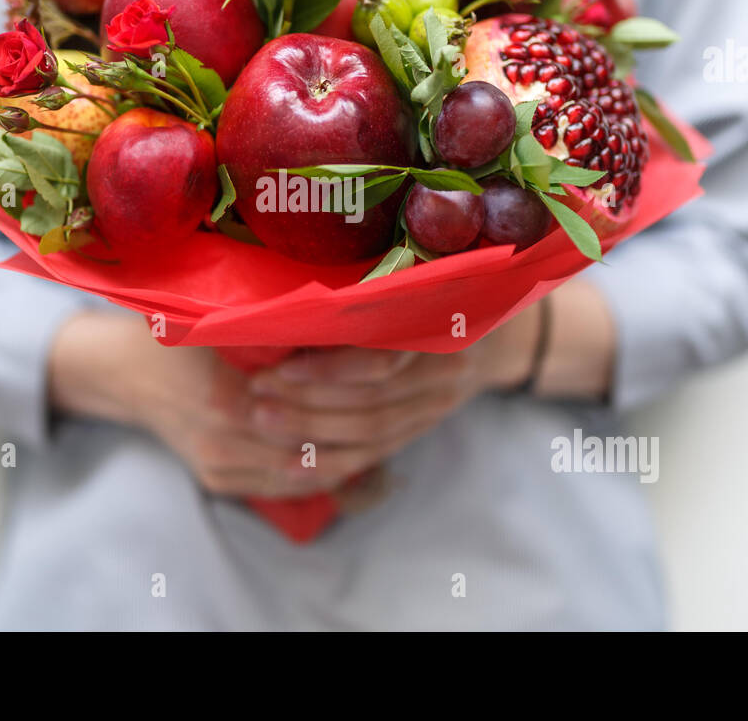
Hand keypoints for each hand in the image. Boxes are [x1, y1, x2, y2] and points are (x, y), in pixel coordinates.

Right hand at [47, 313, 416, 497]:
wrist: (119, 373)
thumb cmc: (167, 333)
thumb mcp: (211, 317)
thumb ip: (264, 322)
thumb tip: (334, 308)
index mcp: (223, 393)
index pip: (304, 406)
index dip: (347, 394)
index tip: (388, 373)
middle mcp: (222, 438)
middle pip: (310, 444)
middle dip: (357, 427)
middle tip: (403, 405)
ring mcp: (220, 465)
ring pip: (302, 471)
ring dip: (347, 453)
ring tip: (389, 428)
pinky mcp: (220, 480)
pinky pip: (283, 485)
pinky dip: (321, 472)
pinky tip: (353, 452)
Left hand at [241, 303, 542, 450]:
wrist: (487, 332)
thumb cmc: (428, 293)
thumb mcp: (407, 282)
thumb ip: (362, 299)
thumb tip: (287, 309)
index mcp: (439, 324)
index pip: (382, 361)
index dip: (330, 369)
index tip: (281, 366)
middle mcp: (446, 370)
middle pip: (372, 401)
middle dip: (309, 402)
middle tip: (259, 396)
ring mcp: (438, 405)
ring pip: (372, 431)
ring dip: (313, 431)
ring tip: (264, 421)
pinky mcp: (423, 428)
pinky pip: (376, 452)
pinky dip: (334, 461)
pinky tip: (294, 466)